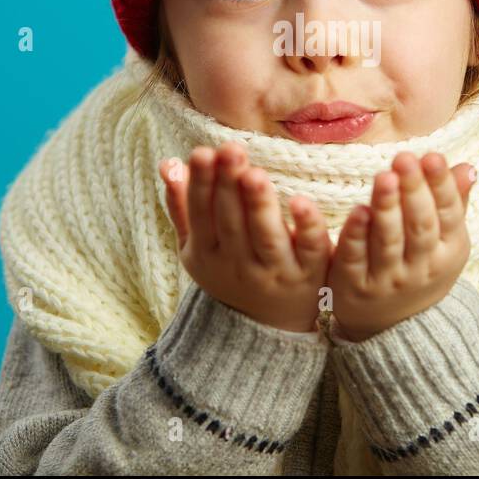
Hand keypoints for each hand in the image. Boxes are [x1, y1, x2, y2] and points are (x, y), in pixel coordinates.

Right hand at [158, 140, 332, 332]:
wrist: (265, 328)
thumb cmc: (229, 272)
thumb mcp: (197, 246)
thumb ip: (182, 205)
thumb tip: (169, 163)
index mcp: (207, 254)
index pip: (202, 215)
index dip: (201, 185)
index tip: (202, 152)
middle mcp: (238, 265)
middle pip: (232, 222)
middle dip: (229, 185)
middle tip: (231, 150)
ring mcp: (274, 272)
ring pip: (266, 236)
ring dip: (260, 204)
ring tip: (255, 173)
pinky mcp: (309, 274)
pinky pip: (309, 248)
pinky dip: (307, 226)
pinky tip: (302, 202)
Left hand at [326, 151, 475, 341]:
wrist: (394, 330)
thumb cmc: (422, 268)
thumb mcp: (445, 242)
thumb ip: (453, 203)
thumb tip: (467, 167)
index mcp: (449, 251)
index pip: (448, 214)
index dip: (441, 186)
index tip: (432, 156)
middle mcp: (422, 267)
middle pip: (420, 226)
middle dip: (413, 191)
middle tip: (404, 158)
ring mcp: (389, 280)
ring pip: (389, 241)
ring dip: (387, 208)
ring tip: (384, 176)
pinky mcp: (355, 286)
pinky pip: (356, 258)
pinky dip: (356, 235)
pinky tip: (357, 211)